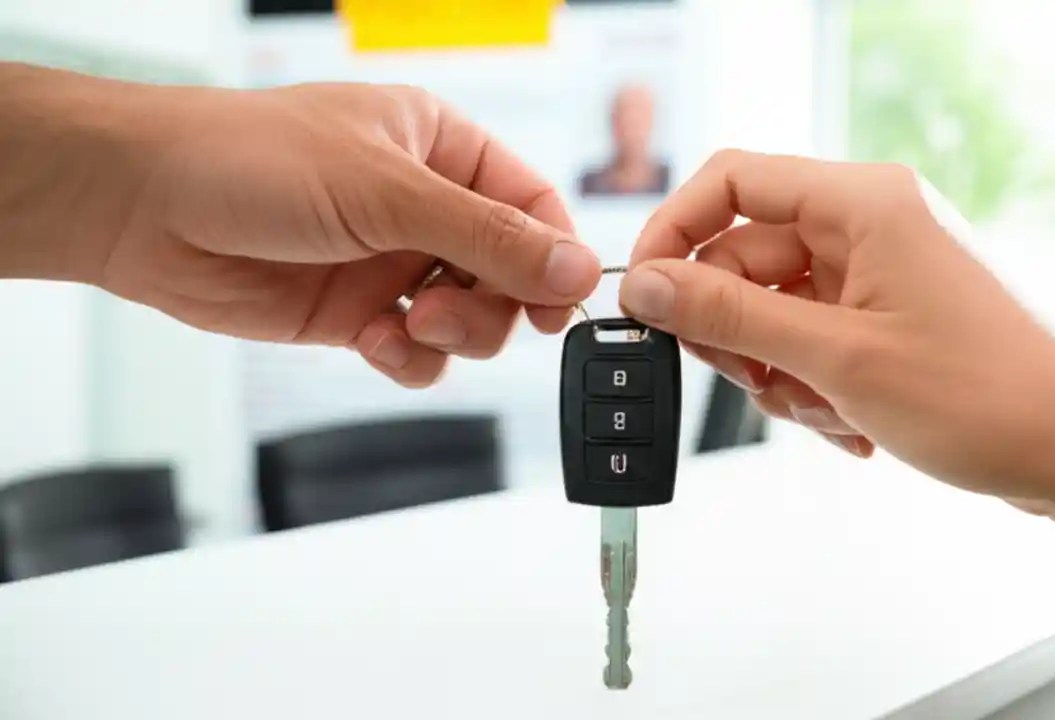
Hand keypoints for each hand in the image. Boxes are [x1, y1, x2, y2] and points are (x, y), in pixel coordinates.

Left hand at [3, 68, 600, 386]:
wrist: (143, 206)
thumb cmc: (251, 161)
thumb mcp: (388, 192)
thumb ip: (489, 238)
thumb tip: (577, 269)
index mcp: (440, 147)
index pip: (529, 205)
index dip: (553, 256)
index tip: (560, 303)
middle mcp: (421, 206)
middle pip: (507, 273)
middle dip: (493, 303)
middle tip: (453, 311)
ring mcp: (389, 263)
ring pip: (468, 319)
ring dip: (453, 334)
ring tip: (408, 324)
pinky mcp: (354, 313)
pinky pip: (417, 352)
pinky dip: (409, 359)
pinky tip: (374, 342)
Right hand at [622, 152, 1054, 692]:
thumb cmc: (988, 395)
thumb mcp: (835, 358)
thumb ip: (728, 317)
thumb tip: (646, 285)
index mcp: (864, 202)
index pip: (732, 182)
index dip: (674, 232)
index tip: (644, 294)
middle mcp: (871, 224)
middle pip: (747, 256)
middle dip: (737, 331)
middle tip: (754, 380)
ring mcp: (880, 272)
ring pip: (774, 308)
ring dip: (778, 371)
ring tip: (824, 411)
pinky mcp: (888, 315)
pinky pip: (812, 338)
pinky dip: (812, 384)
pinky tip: (850, 424)